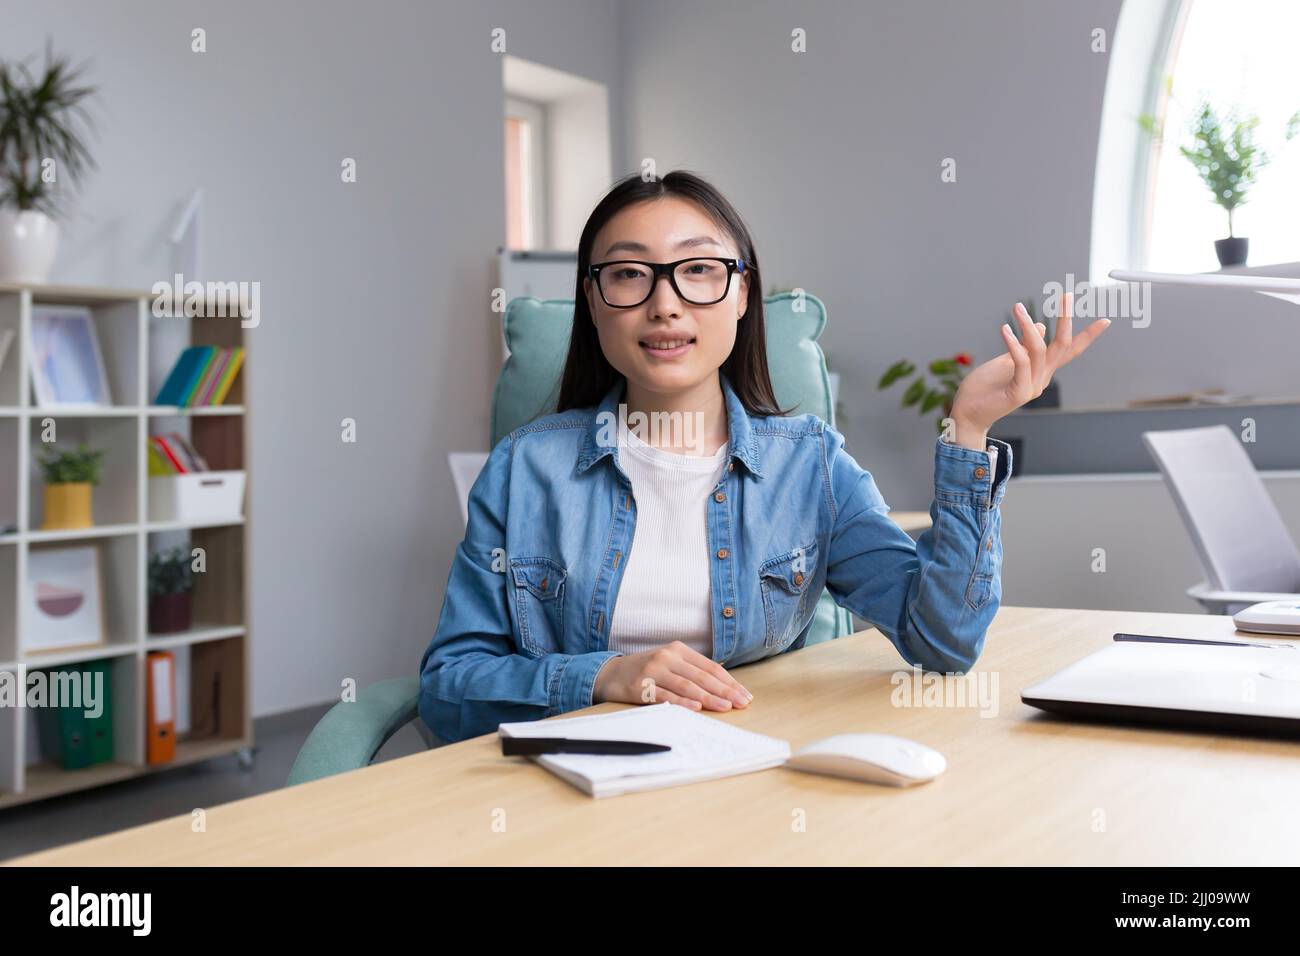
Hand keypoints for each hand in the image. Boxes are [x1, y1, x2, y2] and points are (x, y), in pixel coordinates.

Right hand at [594, 641, 752, 710]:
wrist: (610, 673)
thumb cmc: (646, 671)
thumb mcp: (670, 663)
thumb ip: (693, 670)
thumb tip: (725, 686)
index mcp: (679, 650)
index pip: (710, 667)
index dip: (729, 682)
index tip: (744, 695)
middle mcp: (668, 656)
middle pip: (702, 676)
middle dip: (725, 691)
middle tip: (742, 703)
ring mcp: (654, 670)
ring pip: (687, 685)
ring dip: (709, 697)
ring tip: (725, 707)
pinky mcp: (641, 686)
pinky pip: (665, 695)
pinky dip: (681, 701)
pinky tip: (696, 707)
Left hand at [948, 292, 1109, 445]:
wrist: (968, 413)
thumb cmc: (984, 388)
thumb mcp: (1006, 360)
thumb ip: (1024, 346)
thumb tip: (1042, 327)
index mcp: (1042, 371)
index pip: (1069, 351)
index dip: (1087, 336)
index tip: (1105, 320)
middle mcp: (1042, 378)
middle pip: (1062, 346)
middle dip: (1066, 320)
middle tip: (1067, 295)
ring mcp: (1032, 386)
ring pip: (1039, 350)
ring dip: (1029, 326)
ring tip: (1017, 308)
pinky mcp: (1019, 393)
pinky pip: (1021, 362)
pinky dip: (1014, 344)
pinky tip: (1005, 329)